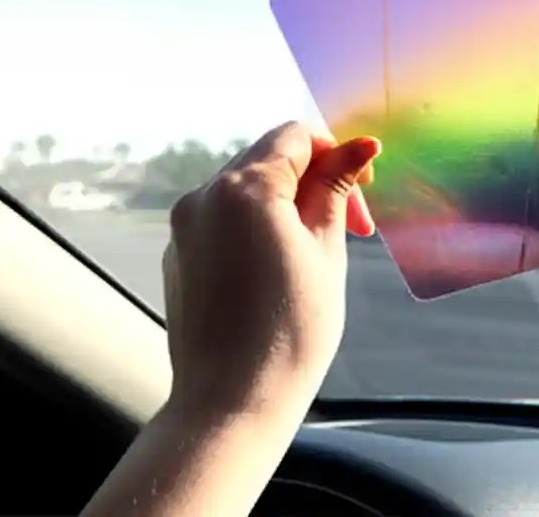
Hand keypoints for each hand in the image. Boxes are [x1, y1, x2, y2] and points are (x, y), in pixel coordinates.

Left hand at [162, 121, 380, 418]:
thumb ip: (335, 190)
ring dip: (285, 201)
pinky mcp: (177, 254)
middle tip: (349, 226)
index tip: (361, 193)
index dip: (336, 156)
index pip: (295, 137)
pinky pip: (222, 218)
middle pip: (268, 156)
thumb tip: (359, 147)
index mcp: (245, 189)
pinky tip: (277, 270)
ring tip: (314, 250)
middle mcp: (204, 196)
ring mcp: (184, 226)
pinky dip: (254, 225)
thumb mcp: (327, 250)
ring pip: (244, 186)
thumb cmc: (290, 331)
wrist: (233, 401)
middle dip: (313, 179)